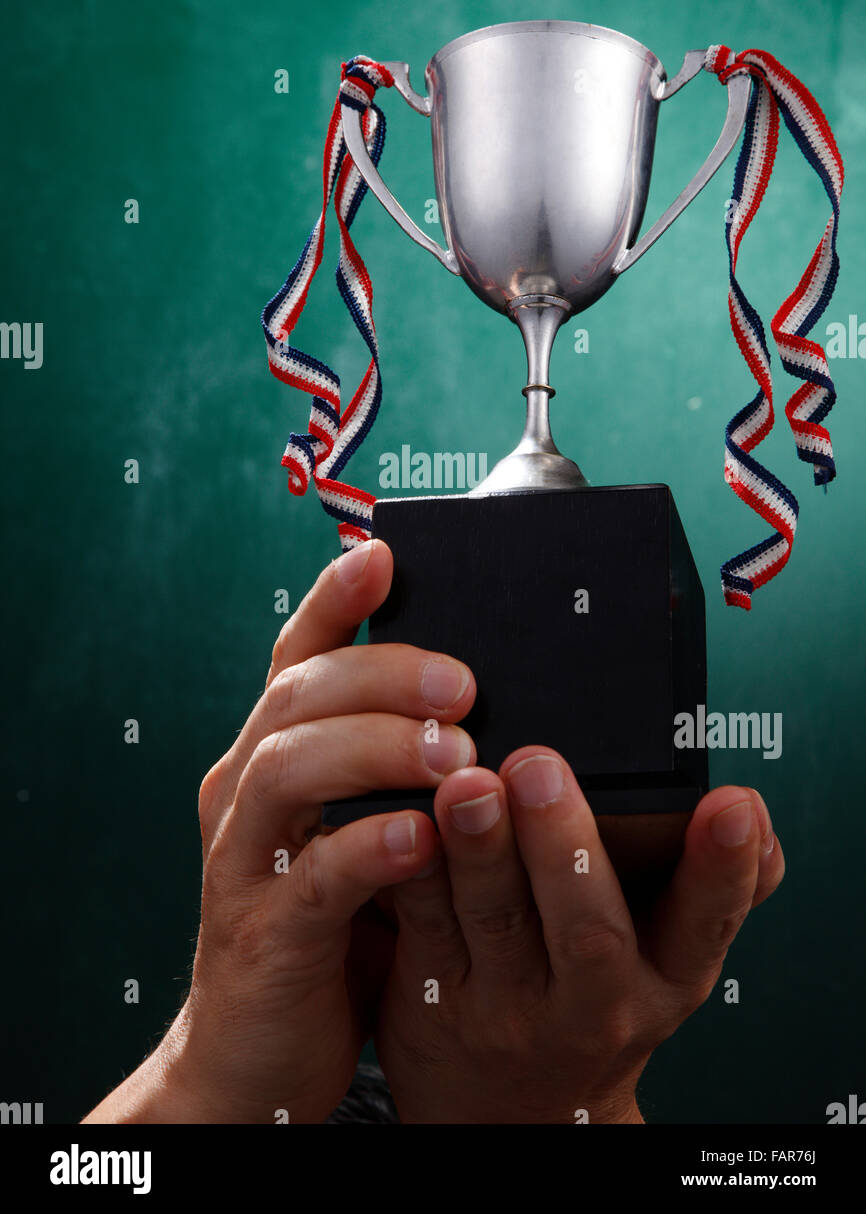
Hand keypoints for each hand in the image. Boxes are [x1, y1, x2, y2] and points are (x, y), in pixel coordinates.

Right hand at [82, 540, 471, 1123]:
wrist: (254, 1056)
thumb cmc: (330, 927)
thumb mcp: (356, 830)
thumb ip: (397, 771)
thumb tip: (493, 706)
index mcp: (272, 756)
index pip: (295, 656)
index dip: (333, 600)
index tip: (385, 554)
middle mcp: (245, 791)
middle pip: (298, 693)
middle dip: (383, 673)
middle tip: (465, 682)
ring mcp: (243, 860)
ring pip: (291, 765)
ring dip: (378, 747)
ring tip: (457, 753)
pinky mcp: (263, 933)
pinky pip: (312, 875)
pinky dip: (368, 846)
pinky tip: (423, 836)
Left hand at [375, 750, 784, 1123]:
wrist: (509, 1115)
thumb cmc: (595, 1002)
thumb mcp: (663, 964)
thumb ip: (706, 891)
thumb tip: (754, 818)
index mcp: (665, 979)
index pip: (706, 923)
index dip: (722, 867)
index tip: (731, 804)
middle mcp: (593, 1003)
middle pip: (588, 928)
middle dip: (566, 845)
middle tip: (539, 766)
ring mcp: (507, 1006)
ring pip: (494, 921)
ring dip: (479, 849)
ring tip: (467, 785)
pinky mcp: (433, 998)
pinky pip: (420, 924)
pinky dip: (412, 868)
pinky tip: (402, 817)